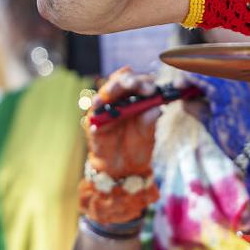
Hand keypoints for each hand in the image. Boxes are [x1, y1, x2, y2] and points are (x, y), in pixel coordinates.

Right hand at [81, 69, 161, 228]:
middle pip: (121, 81)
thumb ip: (149, 122)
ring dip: (108, 90)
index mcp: (138, 98)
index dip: (146, 83)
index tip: (151, 90)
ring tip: (111, 93)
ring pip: (105, 92)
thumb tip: (155, 108)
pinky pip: (93, 113)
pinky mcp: (94, 120)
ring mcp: (106, 108)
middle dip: (126, 81)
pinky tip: (97, 106)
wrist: (123, 168)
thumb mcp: (148, 136)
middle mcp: (121, 99)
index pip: (141, 82)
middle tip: (132, 85)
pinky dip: (95, 109)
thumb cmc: (138, 147)